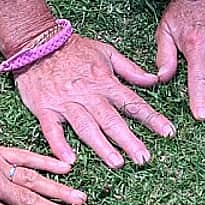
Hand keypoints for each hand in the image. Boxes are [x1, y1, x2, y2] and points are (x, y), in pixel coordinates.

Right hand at [14, 34, 175, 168]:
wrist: (36, 41)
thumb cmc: (73, 48)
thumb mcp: (106, 52)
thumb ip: (130, 69)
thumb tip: (154, 80)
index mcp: (104, 82)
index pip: (133, 103)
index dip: (151, 118)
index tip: (168, 132)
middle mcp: (87, 94)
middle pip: (111, 120)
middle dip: (129, 140)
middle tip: (143, 159)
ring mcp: (65, 102)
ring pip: (86, 127)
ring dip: (102, 146)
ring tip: (117, 163)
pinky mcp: (44, 109)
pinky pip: (52, 130)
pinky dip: (59, 145)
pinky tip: (69, 161)